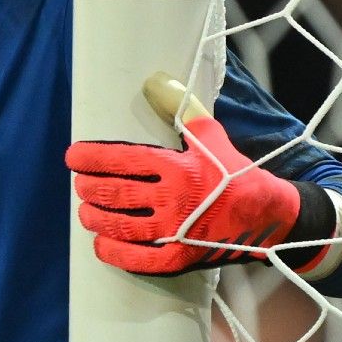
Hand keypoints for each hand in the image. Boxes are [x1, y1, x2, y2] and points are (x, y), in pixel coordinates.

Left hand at [64, 74, 301, 275]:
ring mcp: (175, 232)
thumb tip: (155, 81)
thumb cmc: (234, 174)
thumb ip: (182, 109)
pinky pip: (138, 260)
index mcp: (178, 168)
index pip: (123, 160)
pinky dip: (114, 252)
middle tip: (80, 184)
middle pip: (115, 194)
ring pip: (120, 226)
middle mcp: (173, 200)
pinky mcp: (180, 257)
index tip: (73, 157)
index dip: (92, 158)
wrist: (267, 216)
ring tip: (85, 211)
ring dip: (95, 218)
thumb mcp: (211, 137)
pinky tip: (101, 243)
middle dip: (89, 188)